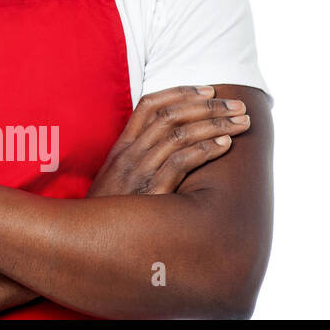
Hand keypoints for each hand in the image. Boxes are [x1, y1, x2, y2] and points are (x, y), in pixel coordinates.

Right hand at [87, 85, 251, 196]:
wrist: (89, 239)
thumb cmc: (110, 212)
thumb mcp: (116, 179)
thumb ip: (137, 159)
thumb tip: (170, 144)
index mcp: (121, 146)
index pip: (149, 105)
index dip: (180, 92)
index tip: (209, 90)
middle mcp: (130, 153)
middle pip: (170, 116)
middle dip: (208, 106)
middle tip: (237, 104)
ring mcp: (139, 171)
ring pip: (179, 134)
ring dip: (214, 124)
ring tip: (241, 122)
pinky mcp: (150, 191)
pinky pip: (179, 163)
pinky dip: (204, 150)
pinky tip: (225, 146)